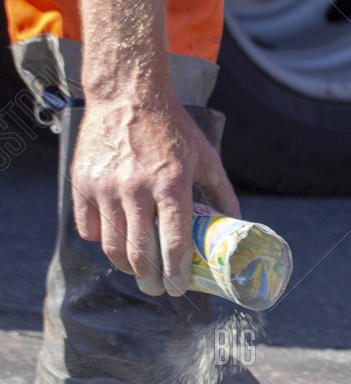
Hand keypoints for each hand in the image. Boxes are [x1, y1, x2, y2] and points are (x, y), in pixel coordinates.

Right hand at [69, 90, 240, 295]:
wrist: (127, 95)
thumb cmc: (172, 128)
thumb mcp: (206, 158)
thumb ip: (222, 192)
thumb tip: (236, 222)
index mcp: (171, 184)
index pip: (173, 242)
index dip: (176, 272)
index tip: (178, 288)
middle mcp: (136, 188)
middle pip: (139, 252)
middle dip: (149, 279)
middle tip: (156, 289)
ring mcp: (106, 186)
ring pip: (111, 245)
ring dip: (125, 266)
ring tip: (138, 271)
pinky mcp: (82, 182)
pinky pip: (88, 227)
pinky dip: (100, 241)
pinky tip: (114, 243)